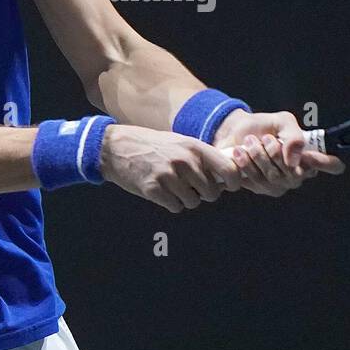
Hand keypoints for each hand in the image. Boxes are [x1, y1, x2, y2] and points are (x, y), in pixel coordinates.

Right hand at [99, 124, 240, 213]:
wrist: (116, 148)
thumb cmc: (153, 146)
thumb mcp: (180, 142)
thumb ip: (203, 157)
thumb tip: (229, 174)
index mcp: (195, 147)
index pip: (228, 170)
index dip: (232, 182)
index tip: (227, 186)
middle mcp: (185, 161)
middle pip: (211, 193)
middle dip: (203, 194)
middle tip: (189, 186)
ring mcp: (169, 176)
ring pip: (193, 202)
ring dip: (185, 199)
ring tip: (172, 186)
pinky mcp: (153, 190)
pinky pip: (176, 207)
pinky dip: (171, 204)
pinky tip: (161, 191)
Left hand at [213, 110, 345, 196]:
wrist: (236, 131)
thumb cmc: (266, 126)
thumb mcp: (283, 122)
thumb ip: (294, 137)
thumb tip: (295, 161)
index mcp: (311, 156)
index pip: (333, 165)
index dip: (326, 163)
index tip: (309, 155)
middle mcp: (298, 174)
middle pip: (295, 173)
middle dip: (277, 154)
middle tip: (266, 138)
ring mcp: (280, 184)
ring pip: (274, 177)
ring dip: (259, 156)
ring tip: (250, 141)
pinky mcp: (261, 188)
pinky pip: (257, 181)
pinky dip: (247, 164)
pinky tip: (240, 153)